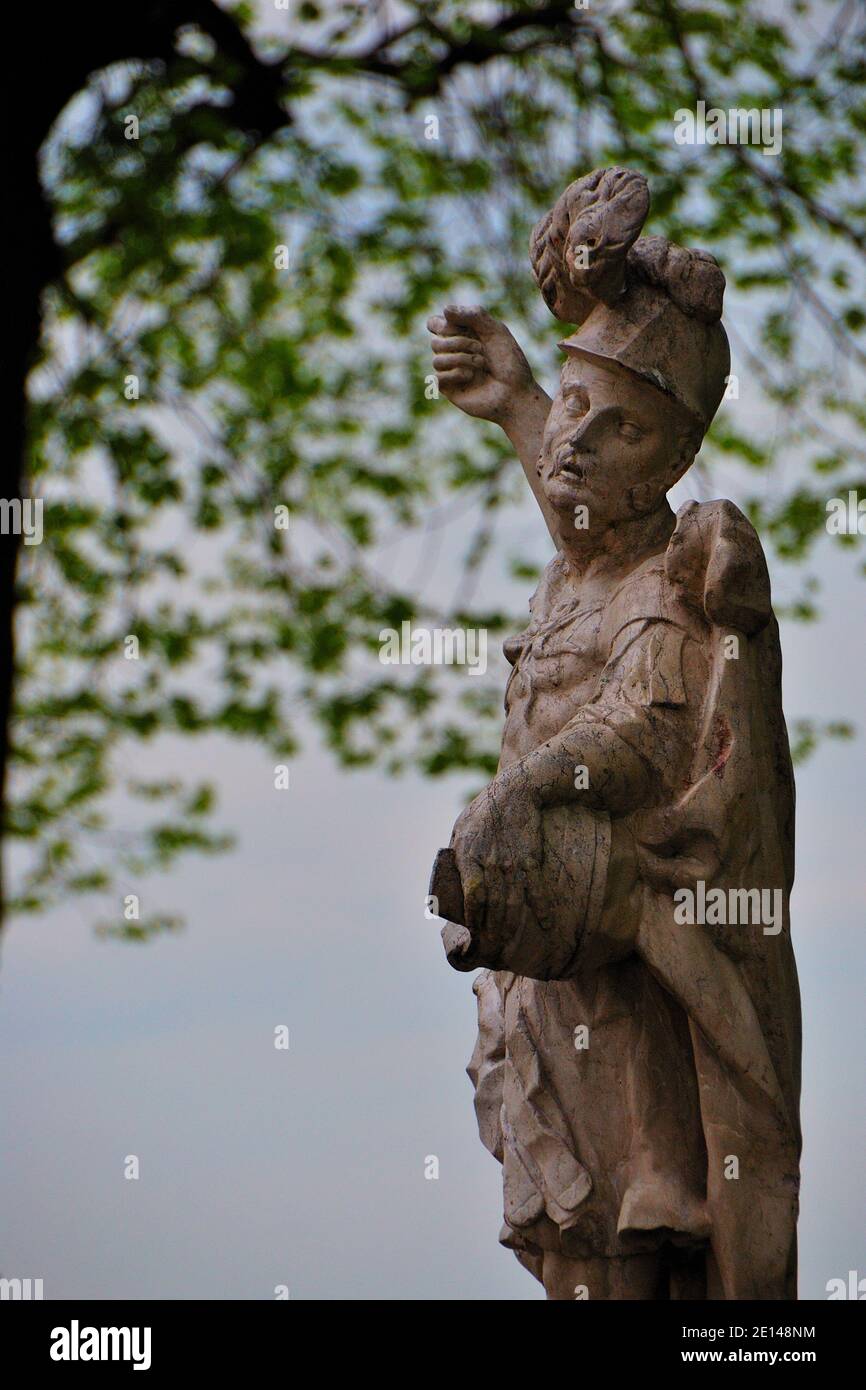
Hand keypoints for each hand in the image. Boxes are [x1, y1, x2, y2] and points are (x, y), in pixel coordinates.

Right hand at [426, 304, 534, 424]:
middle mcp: (452, 352)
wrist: (516, 393)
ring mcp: (450, 371)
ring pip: (436, 359)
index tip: (464, 328)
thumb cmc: (509, 362)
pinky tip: (471, 378)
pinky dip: (455, 374)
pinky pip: (437, 377)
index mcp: (460, 335)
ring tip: (481, 365)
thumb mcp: (496, 331)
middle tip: (482, 349)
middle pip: (435, 341)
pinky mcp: (448, 389)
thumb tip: (445, 310)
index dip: (443, 325)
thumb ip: (473, 315)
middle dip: (460, 343)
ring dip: (461, 359)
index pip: (434, 324)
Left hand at [449, 763, 542, 957]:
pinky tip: (545, 924)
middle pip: (493, 906)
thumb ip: (456, 852)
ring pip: (513, 903)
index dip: (474, 919)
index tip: (474, 934)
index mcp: (468, 857)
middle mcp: (491, 864)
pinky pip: (537, 889)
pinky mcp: (531, 859)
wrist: (518, 791)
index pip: (472, 897)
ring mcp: (513, 863)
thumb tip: (450, 875)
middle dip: (493, 932)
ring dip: (512, 927)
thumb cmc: (486, 810)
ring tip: (510, 945)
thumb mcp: (462, 828)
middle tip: (493, 950)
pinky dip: (542, 908)